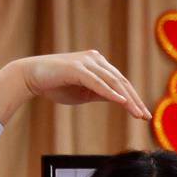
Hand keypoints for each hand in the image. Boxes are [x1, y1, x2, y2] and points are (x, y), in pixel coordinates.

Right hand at [0, 50, 150, 125]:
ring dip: (127, 99)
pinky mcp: (77, 68)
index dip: (133, 98)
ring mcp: (86, 62)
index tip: (143, 114)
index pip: (120, 82)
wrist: (31, 76)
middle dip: (135, 100)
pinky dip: (110, 93)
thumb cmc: (55, 85)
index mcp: (98, 64)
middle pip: (121, 82)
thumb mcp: (83, 92)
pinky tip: (121, 102)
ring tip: (137, 113)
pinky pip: (98, 82)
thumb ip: (100, 93)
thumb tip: (118, 100)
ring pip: (113, 82)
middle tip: (146, 116)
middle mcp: (95, 59)